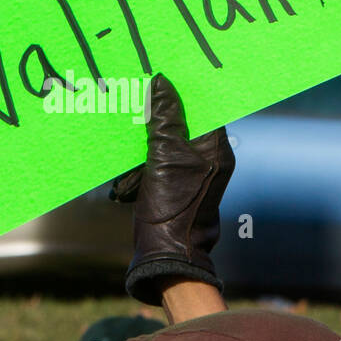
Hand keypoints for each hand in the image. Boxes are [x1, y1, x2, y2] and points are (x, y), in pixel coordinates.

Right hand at [111, 73, 235, 305]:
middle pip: (179, 125)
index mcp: (214, 148)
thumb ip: (164, 118)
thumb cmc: (171, 208)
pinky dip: (139, 173)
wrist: (167, 258)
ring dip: (140, 157)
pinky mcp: (174, 189)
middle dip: (151, 127)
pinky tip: (126, 189)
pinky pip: (156, 167)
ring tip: (129, 174)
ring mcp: (192, 175)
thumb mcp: (163, 156)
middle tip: (132, 120)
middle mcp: (208, 159)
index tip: (156, 82)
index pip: (202, 107)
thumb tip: (162, 82)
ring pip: (163, 147)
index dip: (179, 93)